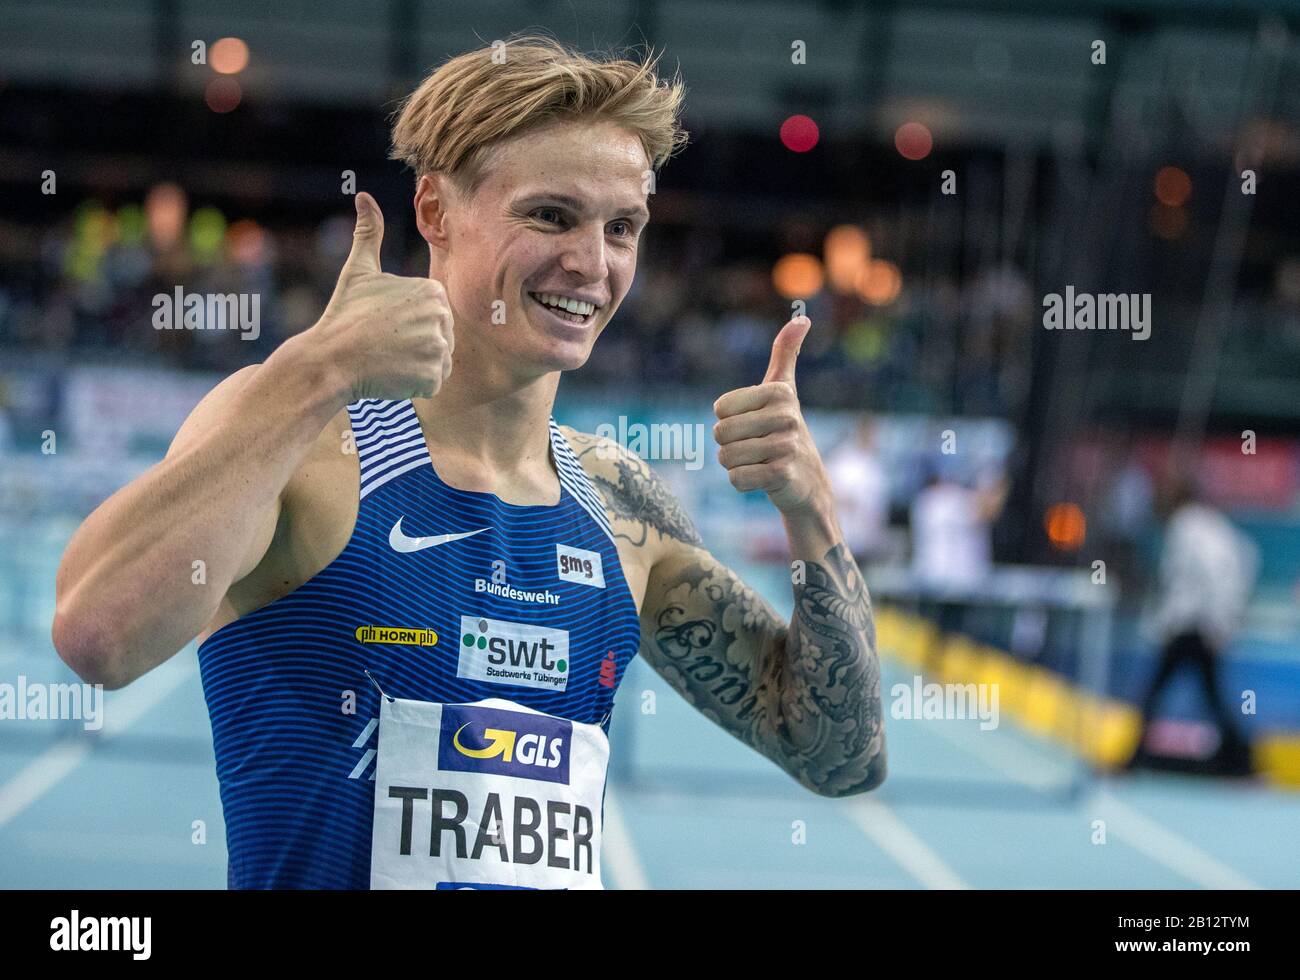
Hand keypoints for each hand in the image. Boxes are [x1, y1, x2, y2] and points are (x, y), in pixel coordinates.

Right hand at [304, 192, 453, 401]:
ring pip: (438, 360)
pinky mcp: (434, 376)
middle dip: (414, 344)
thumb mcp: (358, 271)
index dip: (408, 323)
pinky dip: (414, 384)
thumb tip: (363, 196)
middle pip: (439, 337)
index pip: (434, 315)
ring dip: (415, 364)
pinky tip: (392, 375)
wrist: (330, 359)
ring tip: (388, 358)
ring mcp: (440, 348)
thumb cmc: (344, 315)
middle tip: (383, 343)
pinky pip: (433, 382)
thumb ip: (369, 234)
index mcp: (433, 291)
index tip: (384, 324)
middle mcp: (443, 317)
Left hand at [712, 316, 831, 514]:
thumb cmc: (785, 431)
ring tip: (758, 461)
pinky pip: (736, 479)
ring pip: (726, 458)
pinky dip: (742, 482)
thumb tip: (802, 317)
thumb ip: (786, 353)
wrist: (807, 481)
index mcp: (779, 392)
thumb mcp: (784, 390)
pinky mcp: (782, 474)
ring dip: (734, 464)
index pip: (720, 409)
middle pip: (720, 433)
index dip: (728, 421)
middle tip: (755, 447)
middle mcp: (786, 416)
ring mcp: (786, 446)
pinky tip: (762, 478)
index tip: (753, 424)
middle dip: (730, 446)